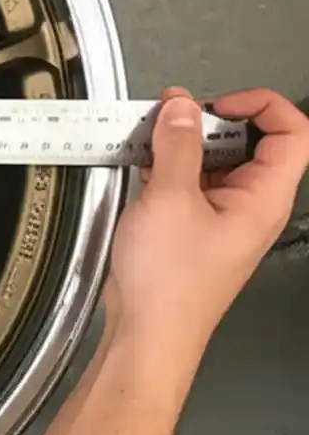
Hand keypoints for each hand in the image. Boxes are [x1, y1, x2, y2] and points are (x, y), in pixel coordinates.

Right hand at [104, 87, 308, 350]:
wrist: (148, 332)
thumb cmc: (169, 284)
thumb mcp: (170, 199)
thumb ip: (177, 145)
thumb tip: (182, 107)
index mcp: (264, 199)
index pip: (292, 133)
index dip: (261, 106)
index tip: (218, 102)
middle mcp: (250, 206)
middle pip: (249, 143)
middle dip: (209, 123)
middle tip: (173, 118)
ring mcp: (222, 218)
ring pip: (215, 162)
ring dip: (183, 146)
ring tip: (150, 142)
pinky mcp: (193, 227)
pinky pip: (190, 183)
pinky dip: (168, 168)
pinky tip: (141, 167)